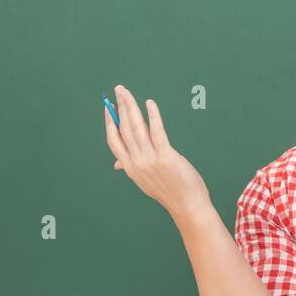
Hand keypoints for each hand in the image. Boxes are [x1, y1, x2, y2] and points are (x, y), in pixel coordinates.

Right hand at [104, 83, 210, 224]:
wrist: (187, 205)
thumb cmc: (168, 190)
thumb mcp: (145, 181)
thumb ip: (131, 168)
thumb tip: (117, 164)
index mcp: (129, 167)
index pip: (114, 140)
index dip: (110, 122)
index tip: (109, 107)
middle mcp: (136, 162)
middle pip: (124, 129)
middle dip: (119, 107)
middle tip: (118, 90)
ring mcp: (150, 159)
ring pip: (136, 128)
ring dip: (131, 107)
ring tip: (126, 92)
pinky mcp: (165, 156)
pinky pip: (157, 132)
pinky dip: (153, 116)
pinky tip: (150, 104)